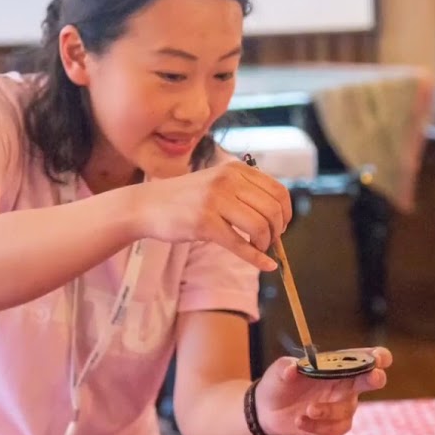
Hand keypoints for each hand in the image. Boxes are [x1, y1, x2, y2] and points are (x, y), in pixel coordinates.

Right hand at [135, 160, 292, 270]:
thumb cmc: (186, 197)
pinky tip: (266, 265)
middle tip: (269, 241)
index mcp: (235, 169)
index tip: (282, 226)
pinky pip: (240, 245)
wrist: (148, 205)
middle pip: (272, 210)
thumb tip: (279, 216)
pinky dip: (257, 259)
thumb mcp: (217, 182)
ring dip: (265, 244)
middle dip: (277, 230)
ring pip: (259, 227)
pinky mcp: (204, 224)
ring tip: (258, 248)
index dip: (286, 212)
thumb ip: (244, 191)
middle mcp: (228, 181)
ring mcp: (215, 201)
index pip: (278, 191)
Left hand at [254, 347, 392, 434]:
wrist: (267, 411)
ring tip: (307, 409)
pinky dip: (317, 426)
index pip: (362, 358)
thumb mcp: (277, 372)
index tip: (379, 357)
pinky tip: (300, 421)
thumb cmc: (279, 384)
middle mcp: (345, 385)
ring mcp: (342, 406)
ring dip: (329, 410)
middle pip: (369, 381)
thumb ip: (284, 367)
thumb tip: (292, 369)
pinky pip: (335, 429)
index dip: (376, 356)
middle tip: (374, 377)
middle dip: (375, 378)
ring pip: (347, 409)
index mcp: (336, 366)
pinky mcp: (334, 426)